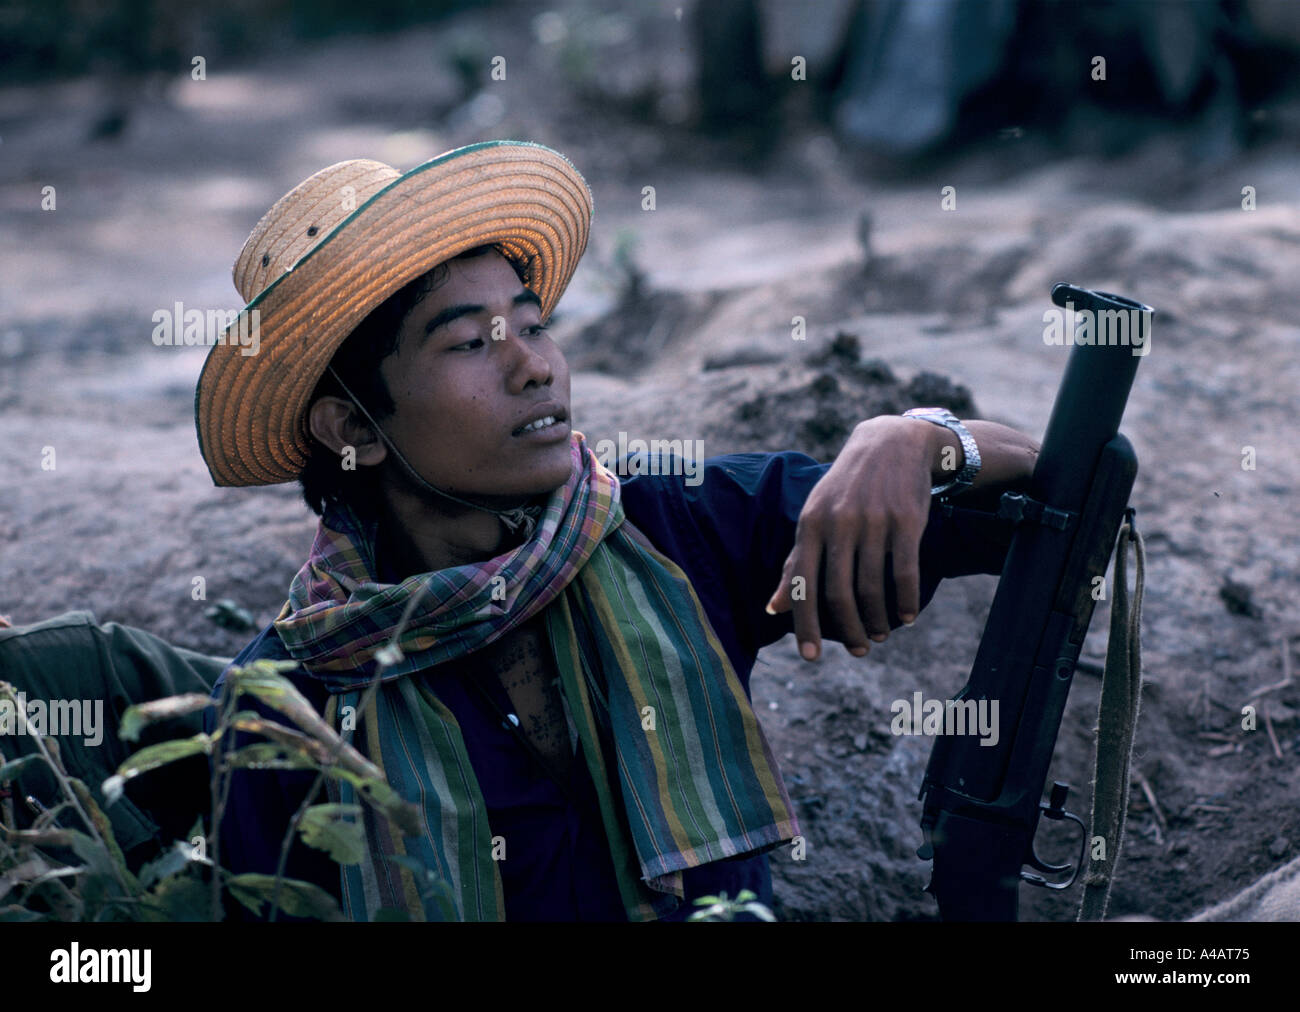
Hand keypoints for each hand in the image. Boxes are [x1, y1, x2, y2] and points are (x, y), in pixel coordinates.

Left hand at [764, 417, 936, 660]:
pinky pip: (904, 572)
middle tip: (859, 650)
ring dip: (877, 620)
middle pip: (838, 593)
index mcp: (810, 525)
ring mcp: (874, 521)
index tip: (811, 657)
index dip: (805, 625)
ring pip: (872, 587)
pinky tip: (906, 617)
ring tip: (880, 634)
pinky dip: (905, 601)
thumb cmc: (846, 489)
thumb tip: (772, 609)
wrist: (892, 442)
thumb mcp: (815, 517)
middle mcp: (839, 523)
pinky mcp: (906, 520)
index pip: (802, 584)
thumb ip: (796, 562)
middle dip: (847, 630)